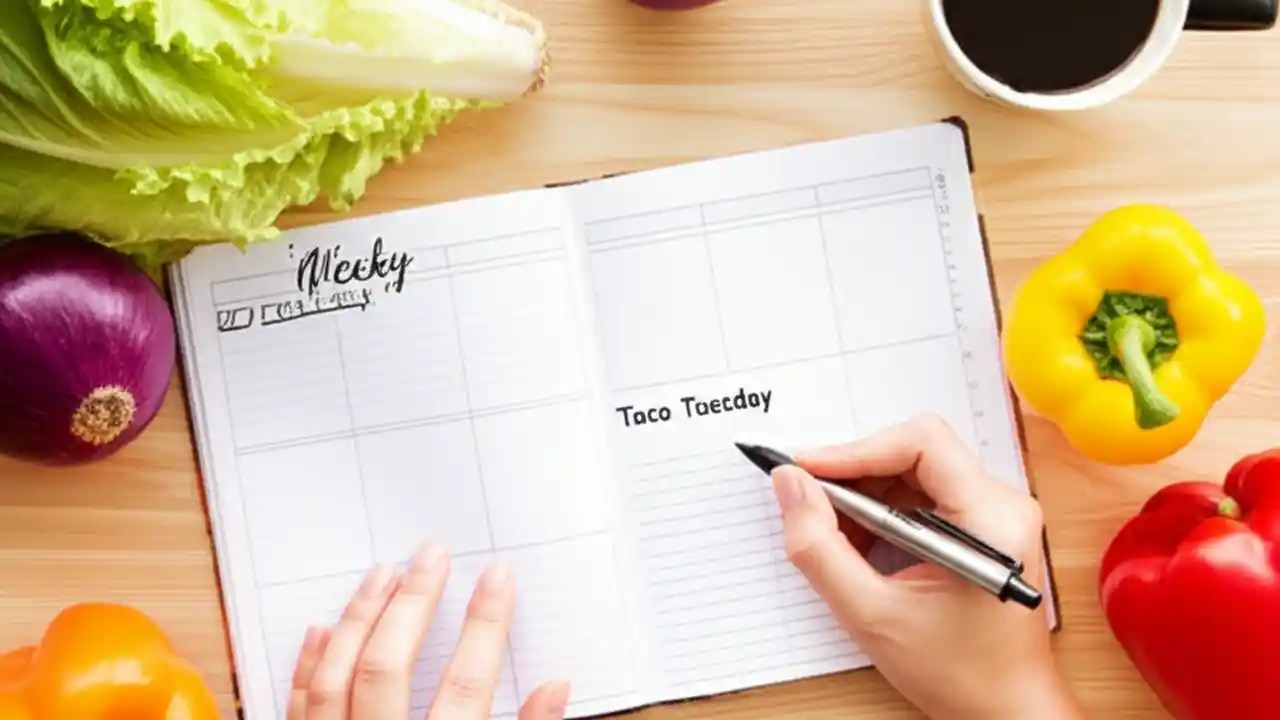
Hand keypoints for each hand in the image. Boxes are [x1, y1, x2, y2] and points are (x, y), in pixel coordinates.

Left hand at [287, 543, 569, 719]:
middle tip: (433, 554)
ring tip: (382, 573)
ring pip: (336, 678)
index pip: (466, 683)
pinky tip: (320, 628)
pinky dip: (308, 667)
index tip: (498, 576)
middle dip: (413, 602)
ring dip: (358, 619)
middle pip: (388, 667)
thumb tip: (557, 687)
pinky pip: (297, 708)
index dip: (485, 624)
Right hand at [773, 415, 1084, 719]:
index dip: (855, 449)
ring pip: (913, 469)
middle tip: (808, 499)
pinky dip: (882, 510)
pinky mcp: (982, 523)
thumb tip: (790, 485)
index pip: (920, 444)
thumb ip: (819, 547)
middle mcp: (1002, 505)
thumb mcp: (871, 615)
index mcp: (990, 520)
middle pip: (914, 450)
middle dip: (854, 472)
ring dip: (865, 493)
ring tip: (833, 533)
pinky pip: (922, 493)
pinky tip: (858, 543)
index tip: (805, 468)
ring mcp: (994, 512)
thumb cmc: (959, 673)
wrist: (1007, 709)